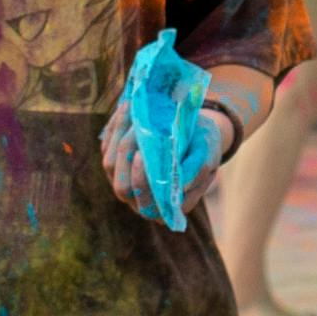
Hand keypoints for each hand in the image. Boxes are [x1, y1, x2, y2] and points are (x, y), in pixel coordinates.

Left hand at [101, 83, 233, 213]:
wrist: (196, 133)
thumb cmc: (205, 146)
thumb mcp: (209, 155)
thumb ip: (197, 170)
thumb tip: (181, 184)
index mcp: (167, 207)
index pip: (148, 202)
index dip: (141, 180)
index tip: (142, 154)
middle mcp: (142, 201)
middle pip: (123, 187)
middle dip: (127, 155)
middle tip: (137, 128)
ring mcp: (125, 182)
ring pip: (111, 165)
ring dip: (119, 135)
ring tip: (131, 110)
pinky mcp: (116, 162)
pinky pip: (107, 147)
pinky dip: (116, 127)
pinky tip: (127, 108)